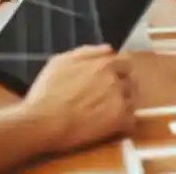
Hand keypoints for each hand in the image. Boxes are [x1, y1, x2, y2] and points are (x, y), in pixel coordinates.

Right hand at [20, 45, 136, 153]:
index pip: (125, 63)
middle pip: (131, 81)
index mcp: (104, 63)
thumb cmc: (46, 92)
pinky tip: (111, 128)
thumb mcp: (60, 61)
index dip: (118, 72)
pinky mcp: (119, 119)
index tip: (109, 81)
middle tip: (107, 100)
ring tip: (106, 115)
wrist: (42, 121)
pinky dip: (124, 124)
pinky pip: (131, 121)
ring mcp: (119, 98)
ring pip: (132, 101)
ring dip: (124, 106)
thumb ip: (88, 52)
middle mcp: (115, 78)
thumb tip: (109, 49)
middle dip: (122, 89)